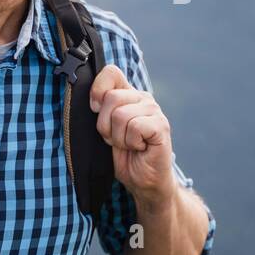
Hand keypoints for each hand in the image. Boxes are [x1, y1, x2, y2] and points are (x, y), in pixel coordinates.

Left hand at [89, 64, 175, 206]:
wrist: (143, 182)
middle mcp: (143, 98)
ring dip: (119, 137)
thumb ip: (100, 110)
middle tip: (116, 139)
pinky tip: (140, 147)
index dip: (97, 90)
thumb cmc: (124, 157)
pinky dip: (131, 142)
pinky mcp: (161, 126)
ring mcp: (154, 110)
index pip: (111, 72)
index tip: (96, 110)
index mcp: (128, 94)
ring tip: (129, 145)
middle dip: (105, 125)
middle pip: (111, 97)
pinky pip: (135, 126)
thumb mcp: (105, 130)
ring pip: (120, 114)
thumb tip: (92, 99)